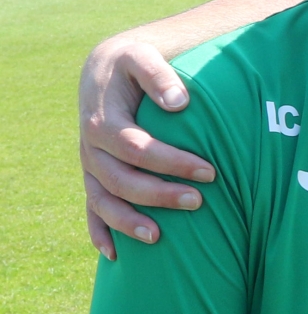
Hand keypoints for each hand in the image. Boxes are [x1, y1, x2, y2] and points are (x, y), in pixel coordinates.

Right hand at [80, 31, 213, 258]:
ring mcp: (90, 165)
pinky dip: (99, 232)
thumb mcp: (142, 58)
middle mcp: (91, 148)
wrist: (105, 69)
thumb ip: (159, 76)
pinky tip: (114, 255)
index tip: (211, 171)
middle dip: (159, 195)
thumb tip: (180, 102)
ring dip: (127, 222)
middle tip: (200, 201)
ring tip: (158, 237)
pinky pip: (91, 208)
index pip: (138, 149)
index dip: (172, 163)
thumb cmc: (133, 64)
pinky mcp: (93, 176)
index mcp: (103, 121)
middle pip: (121, 179)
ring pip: (102, 200)